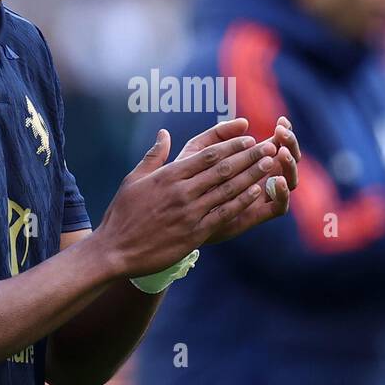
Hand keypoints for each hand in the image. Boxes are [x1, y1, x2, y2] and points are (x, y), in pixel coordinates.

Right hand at [93, 121, 282, 277]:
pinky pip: (224, 214)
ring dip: (251, 176)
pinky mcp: (194, 233)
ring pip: (228, 189)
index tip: (248, 138)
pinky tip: (257, 193)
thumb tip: (164, 134)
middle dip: (248, 156)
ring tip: (269, 165)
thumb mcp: (133, 179)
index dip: (231, 145)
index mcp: (168, 175)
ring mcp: (189, 212)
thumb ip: (154, 156)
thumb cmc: (122, 214)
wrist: (115, 250)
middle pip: (223, 169)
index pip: (207, 155)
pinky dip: (242, 201)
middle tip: (268, 147)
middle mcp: (182, 191)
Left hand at [201, 116, 299, 243]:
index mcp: (254, 160)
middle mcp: (264, 177)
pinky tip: (278, 180)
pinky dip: (282, 193)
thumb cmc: (189, 178)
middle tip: (282, 133)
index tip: (282, 121)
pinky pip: (279, 206)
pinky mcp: (258, 215)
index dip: (285, 132)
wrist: (181, 214)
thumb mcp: (200, 152)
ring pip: (290, 180)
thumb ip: (219, 134)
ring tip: (281, 153)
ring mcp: (263, 196)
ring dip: (289, 166)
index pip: (279, 143)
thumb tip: (244, 122)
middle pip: (289, 159)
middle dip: (290, 144)